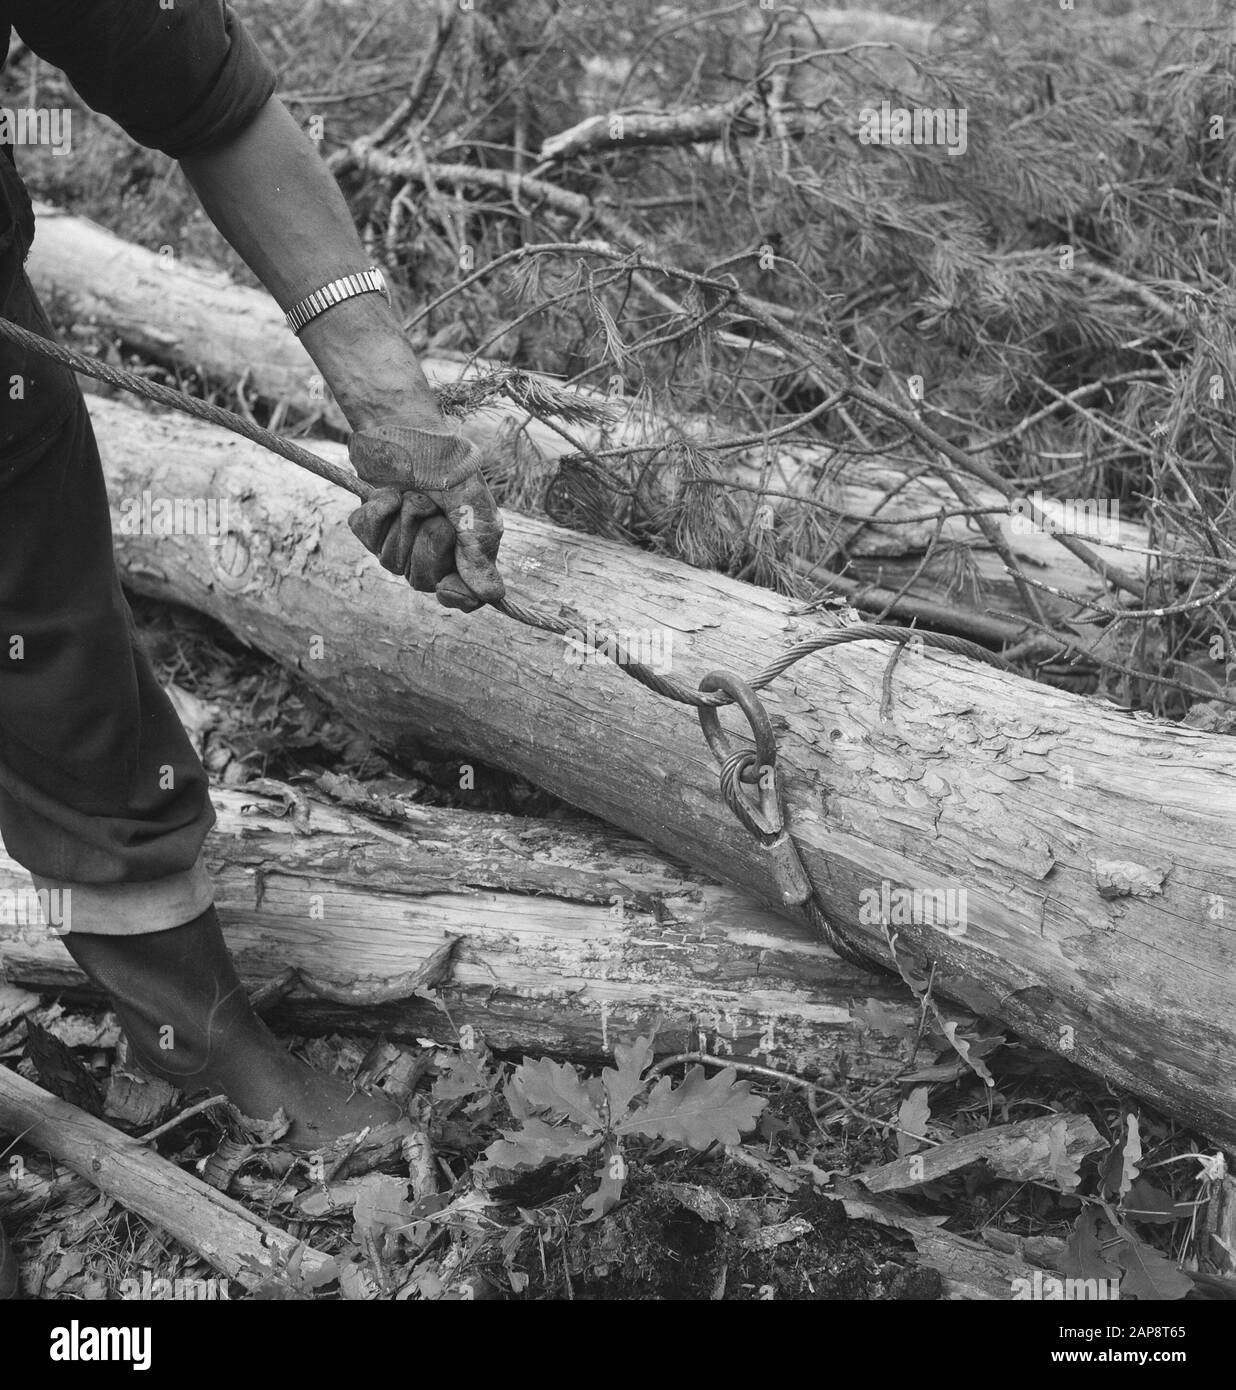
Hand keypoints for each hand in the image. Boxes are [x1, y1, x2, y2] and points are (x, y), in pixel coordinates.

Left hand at [347, 423, 504, 611]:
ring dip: (403, 522)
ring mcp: (401, 541)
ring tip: (412, 494)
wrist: (408, 429)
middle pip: (423, 581)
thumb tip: (492, 596)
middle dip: (427, 542)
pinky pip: (368, 537)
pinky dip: (377, 512)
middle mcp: (435, 552)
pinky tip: (387, 494)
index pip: (463, 597)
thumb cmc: (448, 464)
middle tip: (434, 511)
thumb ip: (479, 551)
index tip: (448, 585)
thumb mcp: (473, 506)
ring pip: (392, 562)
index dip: (455, 596)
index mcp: (466, 551)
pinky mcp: (372, 527)